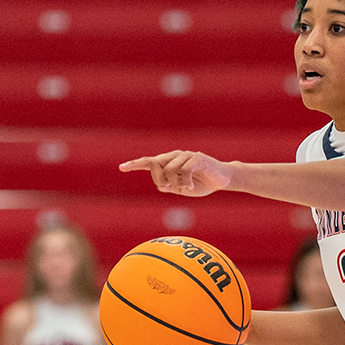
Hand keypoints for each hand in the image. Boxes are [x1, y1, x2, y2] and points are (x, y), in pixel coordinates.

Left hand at [119, 151, 233, 196]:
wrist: (222, 179)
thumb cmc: (201, 184)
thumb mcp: (182, 189)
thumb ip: (169, 186)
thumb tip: (160, 185)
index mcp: (169, 163)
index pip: (149, 162)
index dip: (135, 164)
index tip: (122, 167)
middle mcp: (175, 156)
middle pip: (155, 164)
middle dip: (159, 179)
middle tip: (171, 187)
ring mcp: (186, 155)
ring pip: (169, 169)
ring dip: (176, 183)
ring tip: (187, 188)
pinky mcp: (197, 158)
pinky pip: (184, 170)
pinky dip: (186, 183)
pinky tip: (192, 187)